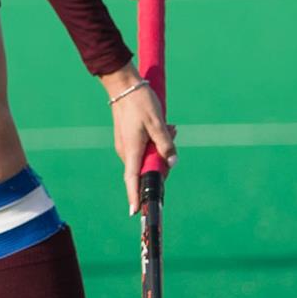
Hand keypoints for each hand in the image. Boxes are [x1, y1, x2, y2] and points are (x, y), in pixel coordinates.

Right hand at [102, 68, 176, 213]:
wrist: (123, 85)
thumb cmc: (140, 103)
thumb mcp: (158, 123)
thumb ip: (166, 144)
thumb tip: (172, 162)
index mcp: (132, 150)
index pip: (132, 179)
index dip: (134, 196)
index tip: (135, 212)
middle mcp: (126, 151)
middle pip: (146, 168)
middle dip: (163, 159)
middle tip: (173, 133)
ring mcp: (125, 145)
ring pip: (146, 156)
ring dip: (160, 148)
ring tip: (170, 127)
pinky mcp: (127, 139)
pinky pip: (143, 148)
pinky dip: (154, 142)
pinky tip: (164, 127)